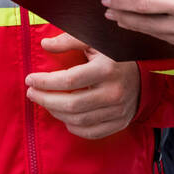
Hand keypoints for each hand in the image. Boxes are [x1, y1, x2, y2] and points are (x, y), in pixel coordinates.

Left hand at [26, 31, 140, 138]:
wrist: (143, 75)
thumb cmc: (114, 55)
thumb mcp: (95, 40)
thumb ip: (69, 40)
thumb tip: (45, 44)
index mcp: (107, 69)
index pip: (68, 81)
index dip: (45, 82)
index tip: (30, 79)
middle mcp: (114, 92)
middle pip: (71, 105)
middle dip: (45, 99)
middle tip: (31, 93)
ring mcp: (118, 110)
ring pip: (78, 121)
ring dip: (55, 113)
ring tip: (44, 102)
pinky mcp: (120, 123)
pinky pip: (91, 133)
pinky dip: (73, 127)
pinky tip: (63, 116)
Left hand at [101, 0, 173, 56]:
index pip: (144, 5)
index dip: (123, 3)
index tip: (107, 0)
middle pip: (145, 24)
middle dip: (123, 17)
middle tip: (107, 12)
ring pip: (155, 35)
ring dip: (136, 27)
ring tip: (121, 19)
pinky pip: (169, 42)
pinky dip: (154, 34)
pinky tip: (143, 27)